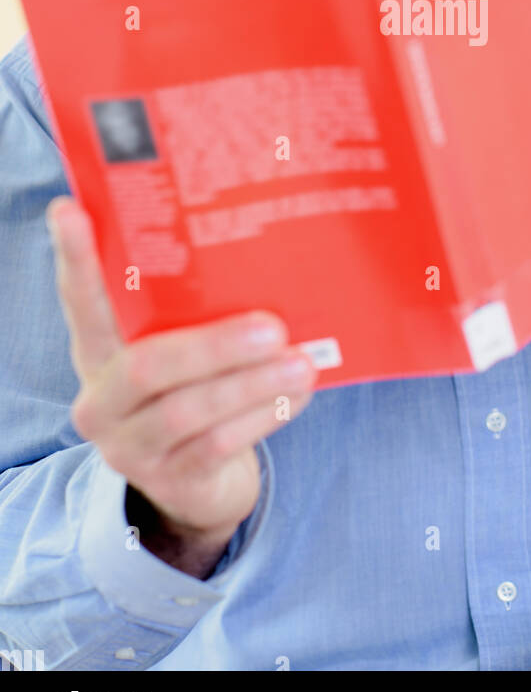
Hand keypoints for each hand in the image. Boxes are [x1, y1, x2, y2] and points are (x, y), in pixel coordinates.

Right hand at [46, 196, 317, 553]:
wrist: (206, 481)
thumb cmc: (199, 391)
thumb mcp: (186, 350)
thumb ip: (197, 315)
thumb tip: (258, 251)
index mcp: (99, 353)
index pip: (82, 300)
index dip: (75, 258)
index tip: (69, 209)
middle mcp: (102, 400)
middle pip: (147, 366)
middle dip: (214, 346)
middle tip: (274, 328)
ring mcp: (129, 446)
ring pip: (187, 411)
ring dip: (251, 384)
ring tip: (300, 363)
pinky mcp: (169, 481)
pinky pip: (217, 445)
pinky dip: (262, 416)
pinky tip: (296, 396)